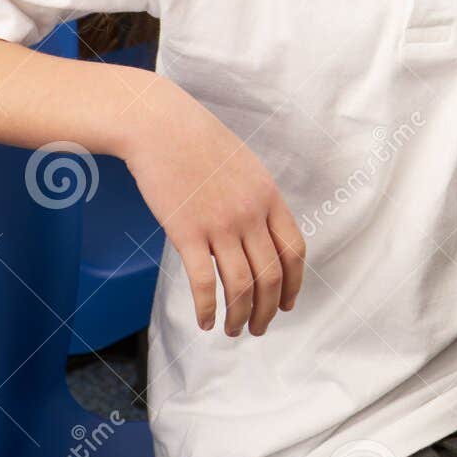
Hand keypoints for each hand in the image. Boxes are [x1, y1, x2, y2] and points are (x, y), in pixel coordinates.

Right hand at [125, 77, 306, 337]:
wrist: (162, 126)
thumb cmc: (199, 142)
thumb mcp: (245, 166)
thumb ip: (257, 199)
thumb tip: (261, 233)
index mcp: (269, 196)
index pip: (294, 250)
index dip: (293, 283)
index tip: (286, 304)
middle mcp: (250, 213)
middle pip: (270, 275)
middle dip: (267, 310)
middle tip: (258, 327)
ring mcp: (220, 223)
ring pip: (240, 285)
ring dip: (239, 316)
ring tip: (234, 331)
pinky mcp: (187, 232)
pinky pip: (203, 282)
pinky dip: (207, 308)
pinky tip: (205, 321)